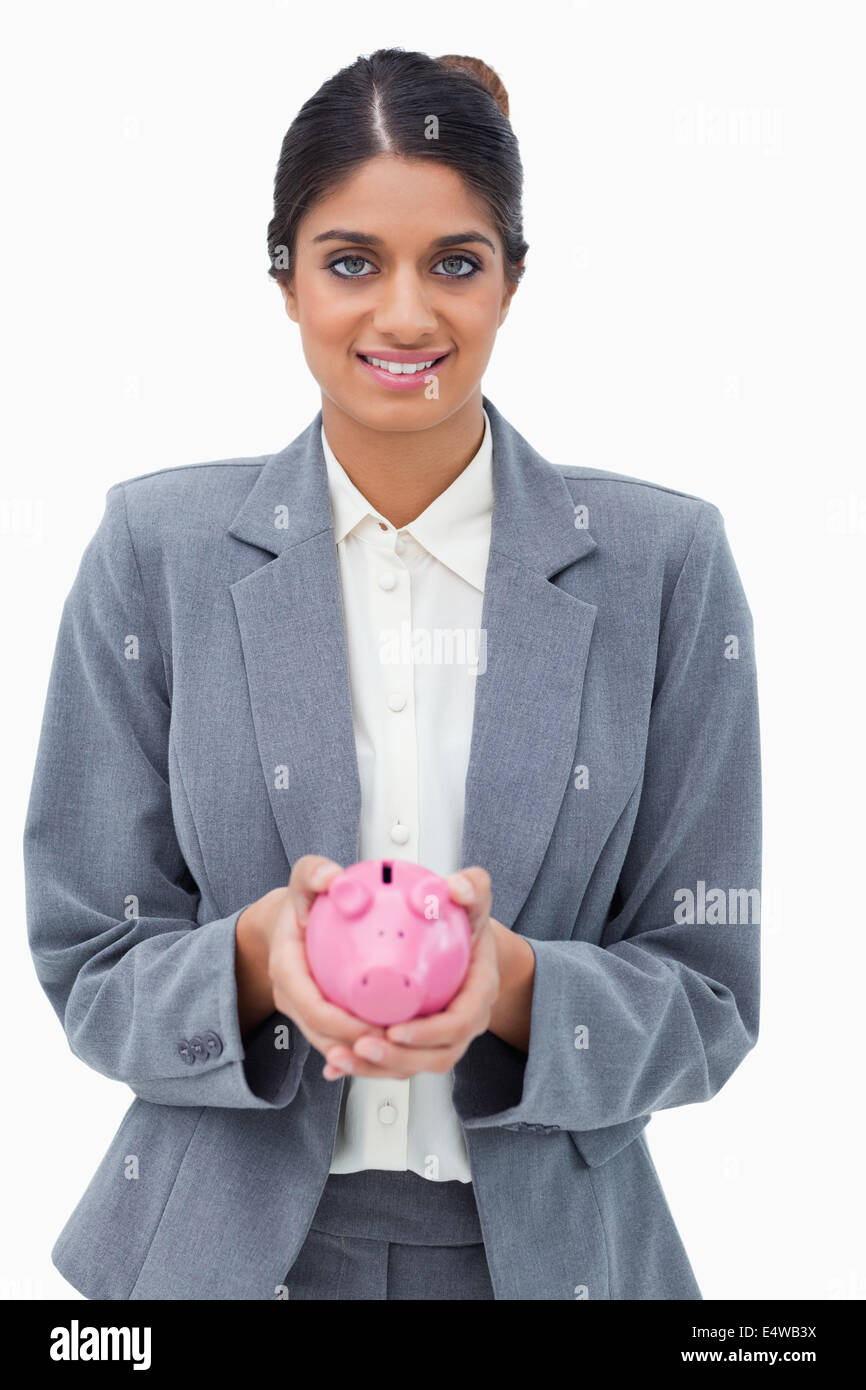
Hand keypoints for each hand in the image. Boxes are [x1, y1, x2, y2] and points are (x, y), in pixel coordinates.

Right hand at [245, 854, 388, 1060]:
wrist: (287, 919)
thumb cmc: (300, 901)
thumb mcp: (304, 878)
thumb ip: (313, 873)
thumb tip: (331, 877)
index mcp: (285, 969)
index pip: (312, 1008)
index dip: (343, 1025)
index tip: (376, 1027)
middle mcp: (291, 996)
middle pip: (323, 1035)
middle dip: (359, 1047)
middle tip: (400, 1043)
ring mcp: (302, 1009)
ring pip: (332, 1045)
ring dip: (363, 1054)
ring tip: (403, 1049)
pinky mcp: (318, 1015)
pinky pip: (339, 1038)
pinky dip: (364, 1046)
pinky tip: (394, 1046)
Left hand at [322, 866, 500, 1080]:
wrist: (460, 937)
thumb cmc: (463, 919)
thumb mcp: (471, 897)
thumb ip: (470, 886)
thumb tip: (455, 888)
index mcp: (478, 991)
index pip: (458, 1023)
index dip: (428, 1034)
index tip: (396, 1030)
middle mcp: (464, 1020)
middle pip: (435, 1056)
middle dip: (396, 1059)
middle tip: (359, 1046)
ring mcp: (442, 1037)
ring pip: (412, 1065)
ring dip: (374, 1069)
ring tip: (340, 1059)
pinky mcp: (419, 1042)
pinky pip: (395, 1061)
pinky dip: (364, 1067)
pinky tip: (335, 1065)